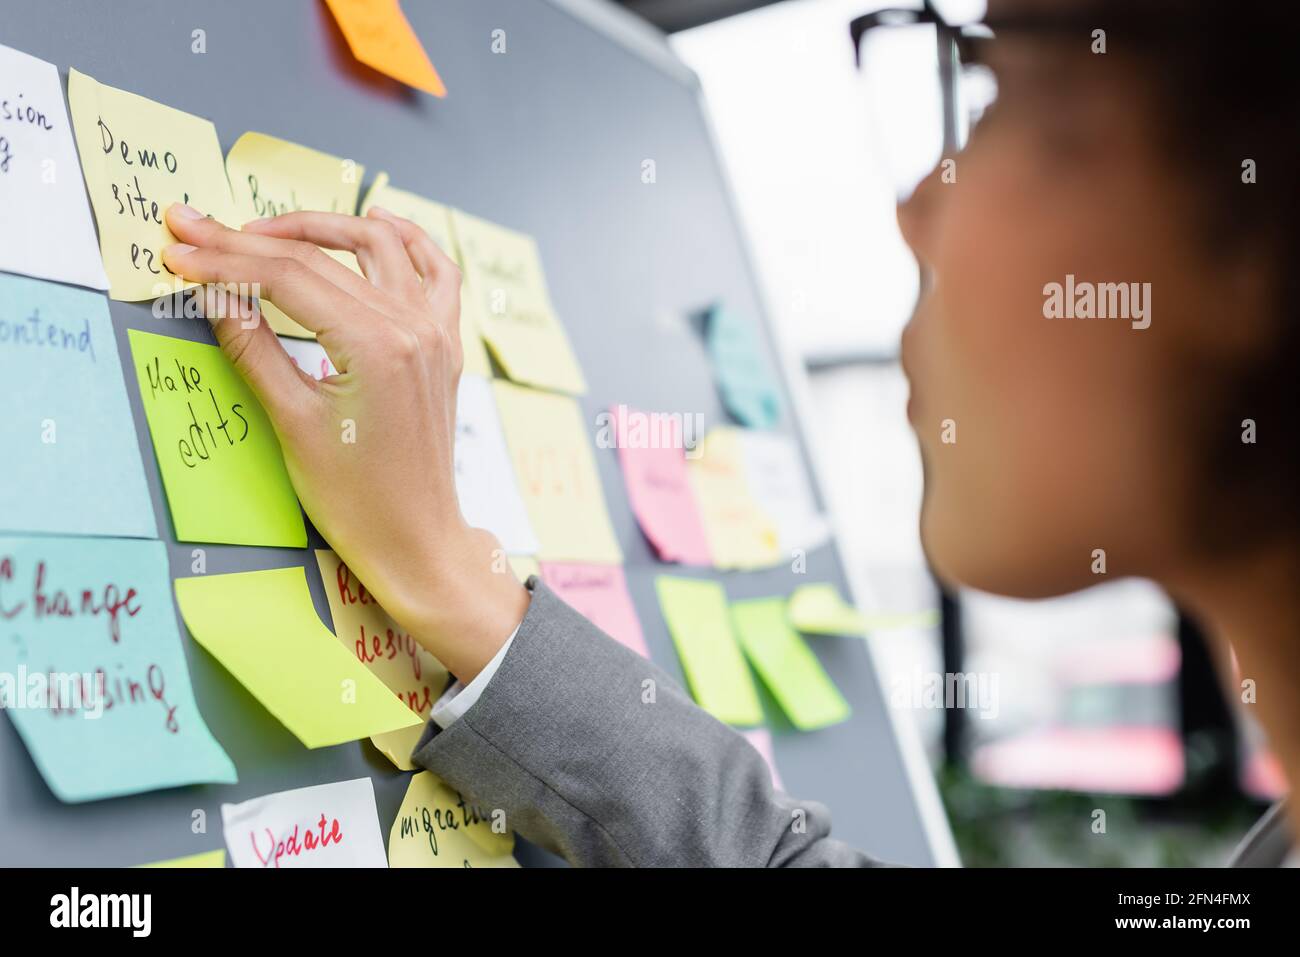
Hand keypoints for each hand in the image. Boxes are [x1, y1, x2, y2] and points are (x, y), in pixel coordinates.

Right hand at [162, 202, 528, 681]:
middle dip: (250, 240)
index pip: (288, 278)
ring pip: (379, 248)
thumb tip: (212, 292)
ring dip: (321, 227)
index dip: (225, 259)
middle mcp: (414, 328)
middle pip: (322, 259)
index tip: (178, 247)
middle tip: (195, 227)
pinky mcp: (444, 345)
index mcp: (377, 346)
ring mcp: (436, 333)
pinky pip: (436, 273)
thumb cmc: (355, 498)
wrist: (415, 539)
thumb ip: (252, 347)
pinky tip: (377, 222)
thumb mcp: (292, 422)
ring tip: (264, 228)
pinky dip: (407, 241)